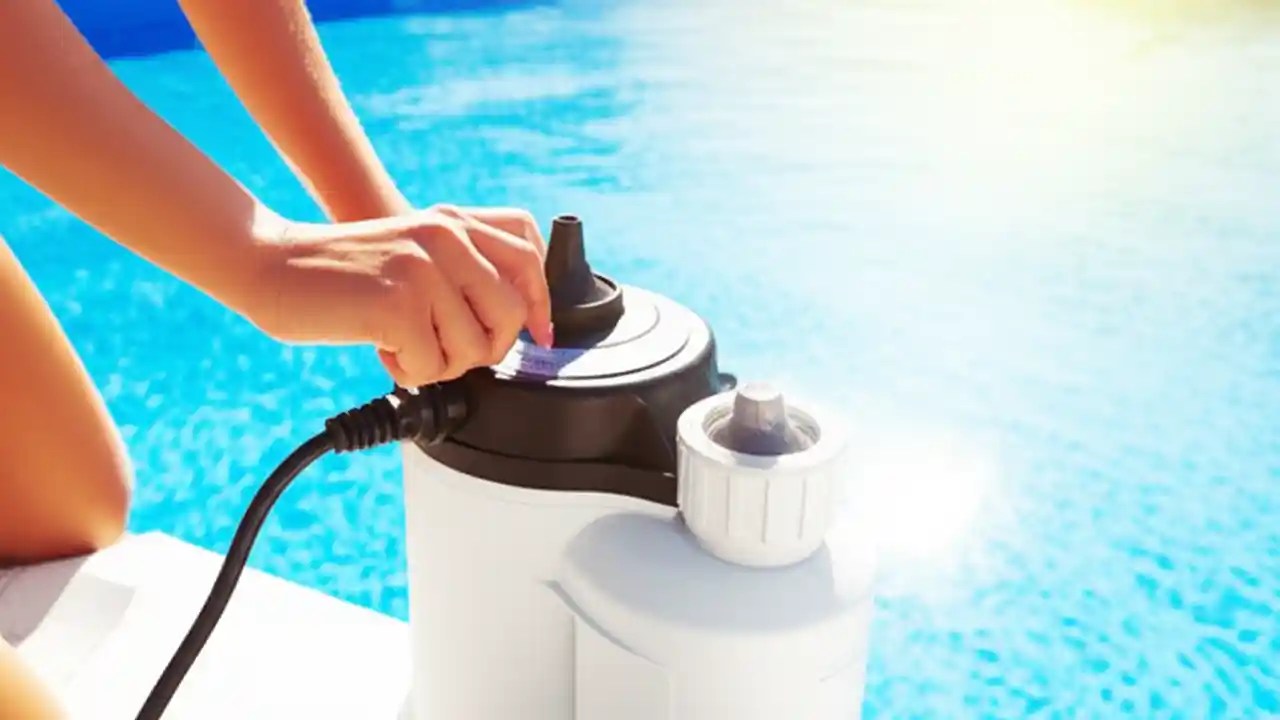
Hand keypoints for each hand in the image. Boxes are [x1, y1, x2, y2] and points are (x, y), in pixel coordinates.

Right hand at [247, 205, 552, 386]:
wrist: (273, 265)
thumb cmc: (342, 273)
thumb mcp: (413, 249)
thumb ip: (460, 268)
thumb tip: (518, 319)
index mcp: (454, 222)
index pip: (528, 253)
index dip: (540, 300)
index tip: (536, 333)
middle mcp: (446, 237)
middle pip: (512, 312)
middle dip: (488, 348)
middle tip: (447, 349)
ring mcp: (424, 268)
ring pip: (477, 346)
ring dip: (443, 363)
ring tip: (407, 344)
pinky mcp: (400, 303)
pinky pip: (434, 366)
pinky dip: (409, 370)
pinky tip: (383, 348)